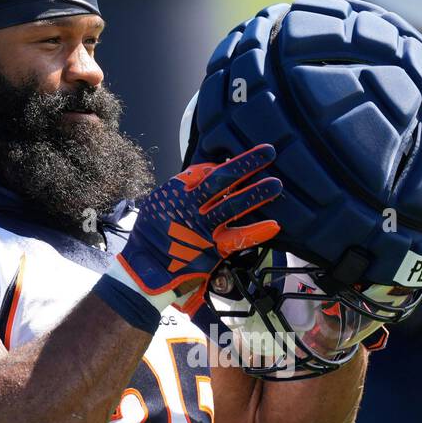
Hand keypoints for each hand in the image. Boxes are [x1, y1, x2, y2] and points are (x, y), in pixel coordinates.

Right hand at [117, 145, 282, 297]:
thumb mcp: (157, 206)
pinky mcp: (211, 249)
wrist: (145, 270)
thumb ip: (179, 189)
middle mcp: (190, 207)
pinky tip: (274, 225)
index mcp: (176, 193)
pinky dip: (257, 232)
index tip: (237, 159)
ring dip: (256, 194)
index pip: (202, 172)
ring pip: (233, 205)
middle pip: (221, 180)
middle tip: (268, 153)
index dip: (222, 165)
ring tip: (276, 184)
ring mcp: (202, 227)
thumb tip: (202, 172)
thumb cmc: (150, 239)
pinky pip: (238, 238)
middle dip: (245, 165)